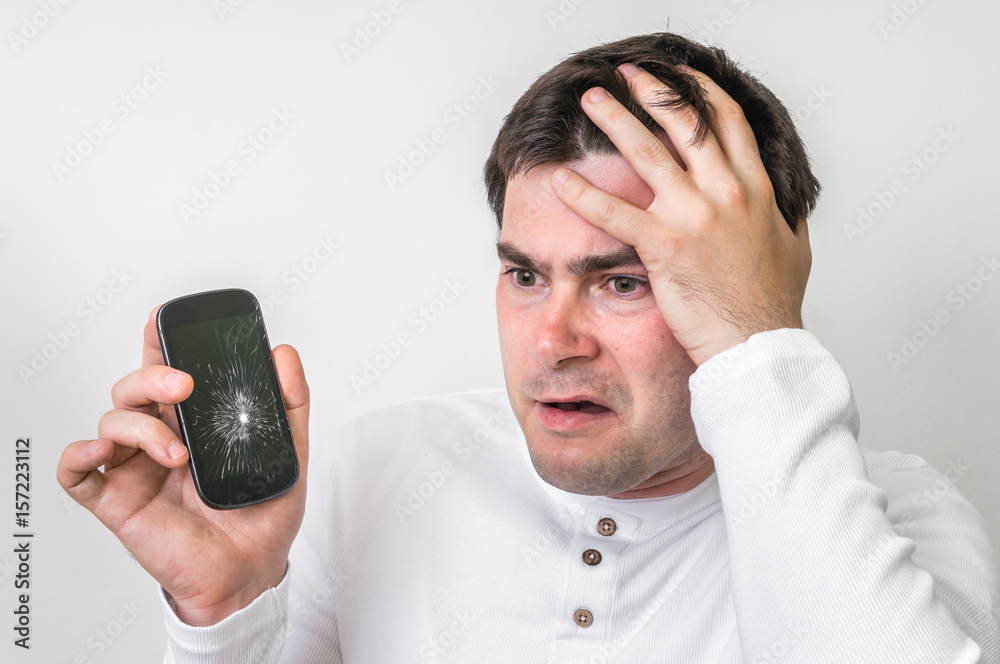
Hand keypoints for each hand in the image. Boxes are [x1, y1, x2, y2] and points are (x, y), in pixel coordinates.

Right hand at [56, 306, 309, 625]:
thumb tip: (284, 354)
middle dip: (153, 375)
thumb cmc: (262, 515)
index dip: (160, 341)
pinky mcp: (116, 500)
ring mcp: (135, 468)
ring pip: (112, 420)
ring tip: (179, 454)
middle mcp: (159, 437)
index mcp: (194, 421)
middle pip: (135, 386)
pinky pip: (76, 471)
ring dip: (141, 427)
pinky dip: (79, 454)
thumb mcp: (288, 452)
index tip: (164, 318)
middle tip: (185, 386)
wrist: (252, 571)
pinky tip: (102, 453)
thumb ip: (289, 403)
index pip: (169, 370)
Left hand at [549, 63, 810, 366]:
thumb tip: (783, 207)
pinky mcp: (664, 245)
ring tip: (591, 100)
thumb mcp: (794, 248)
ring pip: (647, 152)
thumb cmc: (773, 303)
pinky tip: (560, 181)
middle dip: (652, 91)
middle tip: (627, 75)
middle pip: (684, 122)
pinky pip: (614, 212)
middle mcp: (726, 191)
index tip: (680, 75)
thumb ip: (784, 218)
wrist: (758, 343)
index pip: (727, 121)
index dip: (701, 91)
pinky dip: (583, 194)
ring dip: (615, 119)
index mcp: (756, 188)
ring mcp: (694, 215)